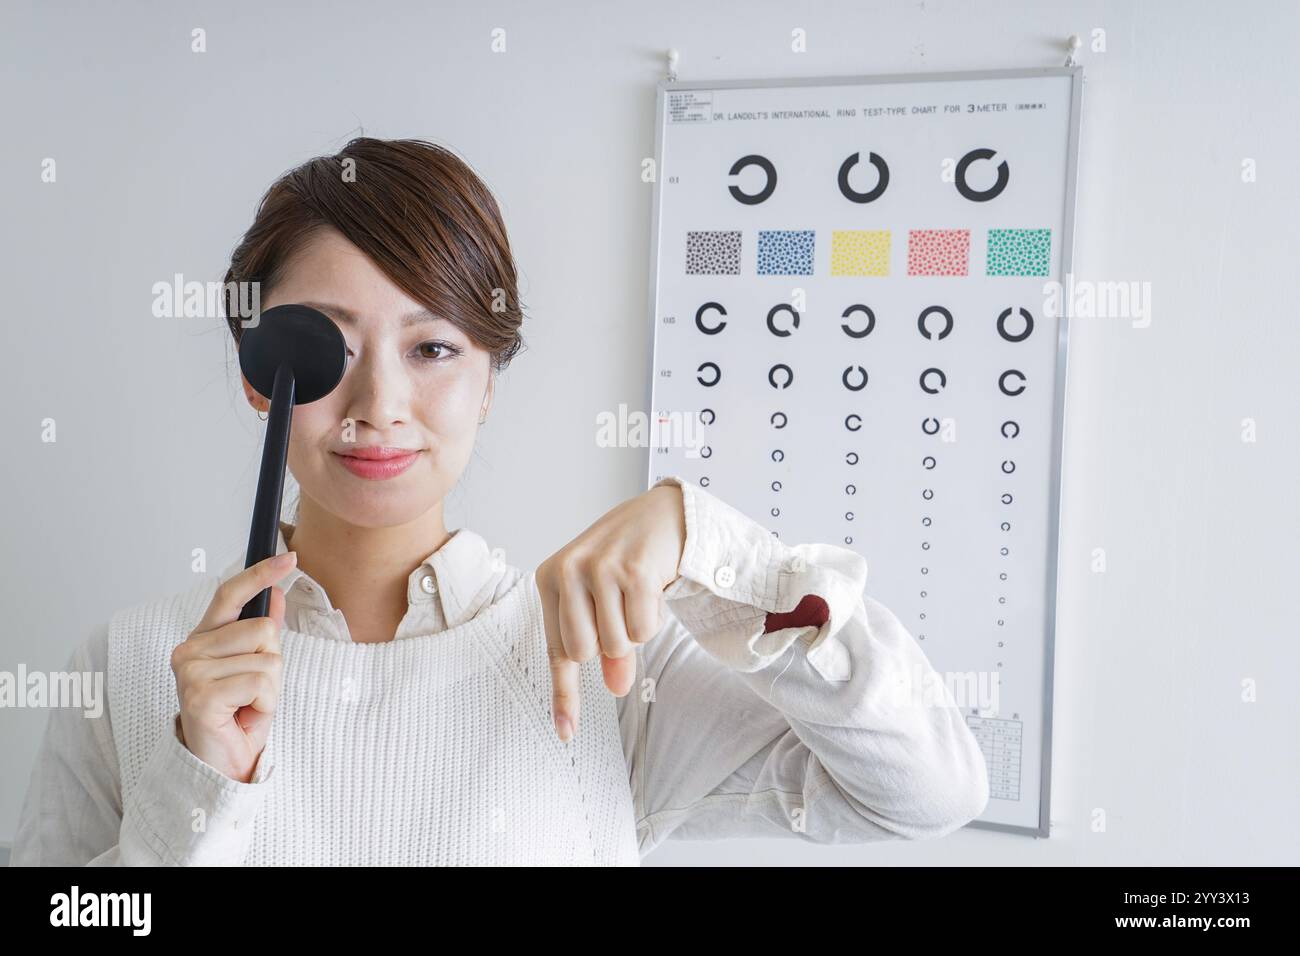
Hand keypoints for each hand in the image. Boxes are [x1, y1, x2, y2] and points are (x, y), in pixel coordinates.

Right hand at [171, 552, 294, 782]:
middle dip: (272, 662)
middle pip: (262, 629)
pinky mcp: (200, 697)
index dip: (260, 574)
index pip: (230, 595)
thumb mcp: (256, 667)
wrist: (223, 763)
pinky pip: (261, 683)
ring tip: (248, 705)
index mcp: (202, 639)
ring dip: (270, 687)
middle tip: (252, 690)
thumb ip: (261, 631)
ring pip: (267, 658)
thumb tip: (275, 594)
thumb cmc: (237, 715)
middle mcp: (189, 651)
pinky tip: (244, 717)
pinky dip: (265, 703)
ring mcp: (191, 673)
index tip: (289, 557)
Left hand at [536, 483, 685, 740]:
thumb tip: (616, 690)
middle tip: (622, 613)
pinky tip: (652, 588)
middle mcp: (568, 571)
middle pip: (586, 651)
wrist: (662, 515)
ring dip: (635, 628)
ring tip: (637, 595)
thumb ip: (602, 646)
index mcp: (550, 578)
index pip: (558, 651)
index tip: (566, 732)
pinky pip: (643, 628)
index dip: (565, 694)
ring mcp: (599, 569)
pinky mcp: (632, 570)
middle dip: (611, 645)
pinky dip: (653, 618)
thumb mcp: (603, 601)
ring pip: (617, 643)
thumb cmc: (624, 560)